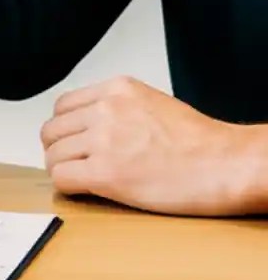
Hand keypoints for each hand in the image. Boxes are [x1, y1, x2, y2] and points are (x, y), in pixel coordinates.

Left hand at [41, 76, 267, 215]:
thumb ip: (117, 108)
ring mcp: (104, 140)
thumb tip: (87, 125)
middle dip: (59, 149)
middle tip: (74, 164)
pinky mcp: (106, 172)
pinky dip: (67, 187)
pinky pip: (62, 178)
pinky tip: (84, 190)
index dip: (65, 129)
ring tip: (83, 179)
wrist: (227, 164)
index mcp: (117, 89)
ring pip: (53, 155)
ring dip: (62, 169)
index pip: (62, 106)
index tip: (73, 142)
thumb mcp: (152, 104)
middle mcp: (106, 109)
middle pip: (51, 131)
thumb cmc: (199, 142)